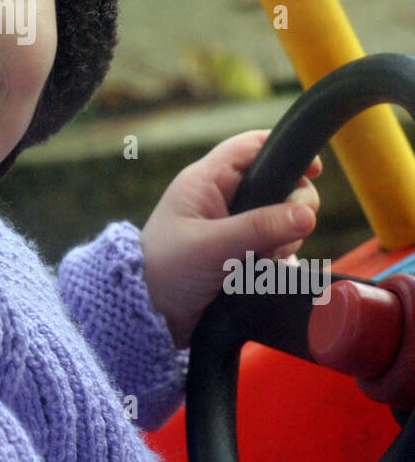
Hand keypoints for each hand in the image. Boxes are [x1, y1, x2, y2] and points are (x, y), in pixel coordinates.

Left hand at [140, 130, 321, 347]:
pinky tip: (264, 273)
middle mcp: (221, 198)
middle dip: (290, 209)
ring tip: (261, 261)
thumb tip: (306, 214)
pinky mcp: (237, 252)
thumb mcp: (212, 247)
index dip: (285, 150)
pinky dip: (276, 259)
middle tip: (286, 235)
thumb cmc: (164, 271)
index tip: (316, 169)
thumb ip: (259, 228)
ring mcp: (231, 226)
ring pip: (279, 219)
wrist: (146, 315)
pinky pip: (273, 246)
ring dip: (282, 240)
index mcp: (206, 181)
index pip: (252, 146)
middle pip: (276, 184)